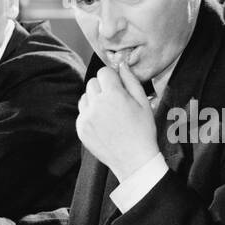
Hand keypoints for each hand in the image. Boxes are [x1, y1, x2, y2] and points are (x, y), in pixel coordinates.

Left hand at [76, 59, 159, 181]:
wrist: (134, 160)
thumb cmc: (143, 130)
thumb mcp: (143, 102)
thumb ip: (131, 80)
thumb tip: (121, 64)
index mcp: (113, 95)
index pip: (103, 72)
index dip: (112, 77)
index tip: (119, 87)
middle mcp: (96, 104)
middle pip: (92, 83)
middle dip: (103, 87)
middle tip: (116, 101)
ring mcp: (86, 118)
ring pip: (85, 97)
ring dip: (95, 100)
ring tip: (109, 113)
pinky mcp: (81, 129)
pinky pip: (82, 113)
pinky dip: (90, 114)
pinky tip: (104, 124)